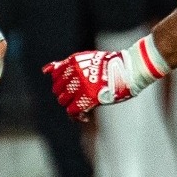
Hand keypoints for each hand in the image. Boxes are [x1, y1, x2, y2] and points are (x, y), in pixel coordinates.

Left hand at [43, 35, 169, 120]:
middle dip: (65, 96)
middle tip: (76, 100)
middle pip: (58, 90)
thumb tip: (45, 70)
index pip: (56, 76)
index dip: (61, 85)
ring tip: (80, 108)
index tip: (70, 89)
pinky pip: (74, 110)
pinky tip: (85, 116)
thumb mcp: (86, 59)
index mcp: (73, 62)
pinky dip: (77, 116)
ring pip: (64, 101)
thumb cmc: (110, 64)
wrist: (130, 68)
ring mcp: (82, 85)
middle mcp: (75, 72)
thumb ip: (65, 65)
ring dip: (70, 106)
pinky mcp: (90, 97)